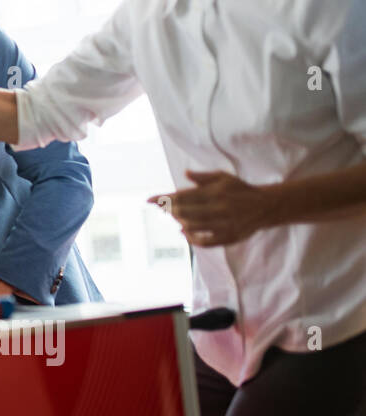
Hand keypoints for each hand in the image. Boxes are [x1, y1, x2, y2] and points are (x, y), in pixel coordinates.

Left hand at [150, 171, 277, 246]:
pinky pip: (205, 242)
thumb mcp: (223, 177)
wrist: (266, 206)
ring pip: (192, 226)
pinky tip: (184, 232)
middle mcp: (218, 209)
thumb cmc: (240, 189)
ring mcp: (223, 225)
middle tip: (161, 208)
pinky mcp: (228, 237)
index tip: (149, 200)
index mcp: (215, 192)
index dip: (163, 199)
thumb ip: (203, 177)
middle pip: (184, 212)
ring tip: (174, 218)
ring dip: (178, 222)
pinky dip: (191, 238)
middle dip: (168, 210)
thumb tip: (185, 174)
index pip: (183, 196)